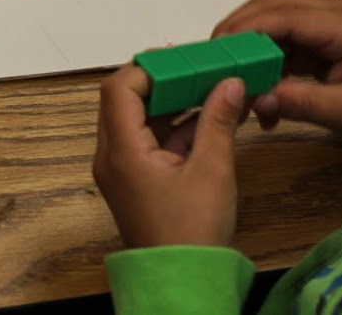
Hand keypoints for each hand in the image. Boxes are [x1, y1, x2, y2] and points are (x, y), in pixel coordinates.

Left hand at [93, 67, 245, 248]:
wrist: (183, 282)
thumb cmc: (193, 231)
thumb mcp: (212, 171)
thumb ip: (218, 122)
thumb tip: (230, 82)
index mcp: (121, 149)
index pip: (120, 88)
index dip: (149, 68)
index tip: (183, 60)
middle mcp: (111, 155)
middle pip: (125, 101)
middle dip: (162, 82)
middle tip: (199, 70)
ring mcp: (121, 168)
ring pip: (138, 121)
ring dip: (171, 104)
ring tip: (210, 88)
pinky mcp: (135, 180)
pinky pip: (148, 142)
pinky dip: (174, 128)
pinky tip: (208, 119)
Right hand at [213, 0, 341, 146]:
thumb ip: (303, 103)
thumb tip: (257, 98)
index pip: (283, 15)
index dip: (244, 29)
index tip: (216, 53)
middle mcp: (334, 9)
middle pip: (270, 6)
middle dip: (236, 33)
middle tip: (214, 64)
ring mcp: (326, 16)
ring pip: (269, 16)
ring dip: (247, 45)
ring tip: (236, 79)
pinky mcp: (319, 28)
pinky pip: (280, 33)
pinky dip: (263, 56)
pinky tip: (261, 85)